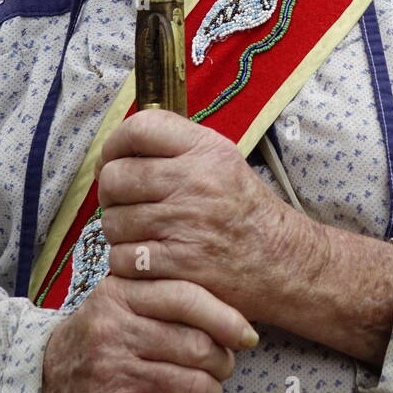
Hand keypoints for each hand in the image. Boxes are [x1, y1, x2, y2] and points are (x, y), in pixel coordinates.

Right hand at [41, 273, 257, 392]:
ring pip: (190, 385)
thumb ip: (164, 293)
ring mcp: (113, 372)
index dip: (226, 318)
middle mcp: (115, 330)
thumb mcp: (121, 298)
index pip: (186, 298)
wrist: (46, 382)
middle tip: (224, 366)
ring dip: (213, 392)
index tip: (247, 335)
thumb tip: (231, 311)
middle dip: (222, 361)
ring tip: (211, 390)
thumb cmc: (101, 334)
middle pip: (195, 346)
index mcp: (121, 292)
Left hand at [96, 109, 319, 322]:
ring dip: (119, 232)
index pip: (140, 128)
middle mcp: (196, 181)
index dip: (114, 143)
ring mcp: (186, 223)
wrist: (283, 263)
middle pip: (116, 176)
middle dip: (109, 194)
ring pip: (113, 221)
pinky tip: (147, 261)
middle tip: (123, 204)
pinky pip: (123, 258)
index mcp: (207, 150)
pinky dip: (127, 264)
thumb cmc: (244, 212)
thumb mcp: (222, 162)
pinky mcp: (179, 265)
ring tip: (141, 234)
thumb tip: (119, 149)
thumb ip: (177, 149)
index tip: (111, 160)